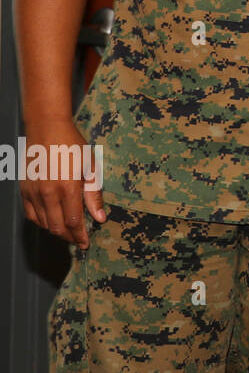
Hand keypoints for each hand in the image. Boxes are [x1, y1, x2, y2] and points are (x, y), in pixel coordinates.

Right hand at [20, 117, 106, 247]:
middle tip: (78, 241)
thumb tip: (100, 218)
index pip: (73, 222)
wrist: (46, 128)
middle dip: (69, 237)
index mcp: (67, 188)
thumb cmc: (72, 145)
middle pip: (57, 226)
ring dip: (56, 231)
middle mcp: (48, 193)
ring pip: (43, 223)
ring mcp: (33, 193)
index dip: (80, 236)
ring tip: (68, 233)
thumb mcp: (90, 167)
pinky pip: (31, 214)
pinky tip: (52, 222)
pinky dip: (42, 222)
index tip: (86, 243)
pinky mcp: (24, 190)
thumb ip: (94, 195)